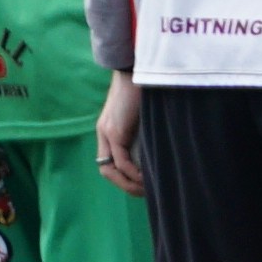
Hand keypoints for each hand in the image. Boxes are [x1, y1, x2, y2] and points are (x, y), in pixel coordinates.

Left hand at [94, 76, 146, 192]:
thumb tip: (158, 147)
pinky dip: (132, 173)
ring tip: (145, 189)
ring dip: (128, 183)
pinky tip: (146, 177)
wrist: (138, 68)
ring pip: (111, 169)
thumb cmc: (146, 87)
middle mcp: (104, 133)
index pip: (109, 162)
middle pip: (106, 170)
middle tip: (143, 193)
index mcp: (109, 129)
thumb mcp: (142, 114)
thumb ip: (142, 129)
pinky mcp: (115, 131)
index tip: (141, 184)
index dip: (122, 177)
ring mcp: (107, 132)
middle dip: (124, 186)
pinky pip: (121, 161)